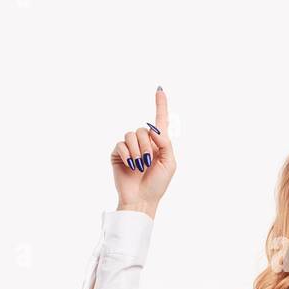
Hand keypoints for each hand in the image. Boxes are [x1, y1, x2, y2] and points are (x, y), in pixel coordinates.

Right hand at [113, 86, 176, 213]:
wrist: (142, 199)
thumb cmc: (158, 184)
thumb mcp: (170, 163)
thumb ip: (165, 143)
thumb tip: (153, 129)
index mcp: (159, 144)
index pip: (160, 120)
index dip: (160, 104)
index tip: (159, 89)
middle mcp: (144, 143)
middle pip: (143, 129)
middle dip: (147, 146)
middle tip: (148, 162)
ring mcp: (130, 148)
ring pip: (131, 135)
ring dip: (138, 151)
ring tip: (140, 166)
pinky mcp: (118, 154)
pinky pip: (121, 144)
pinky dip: (127, 155)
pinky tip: (131, 165)